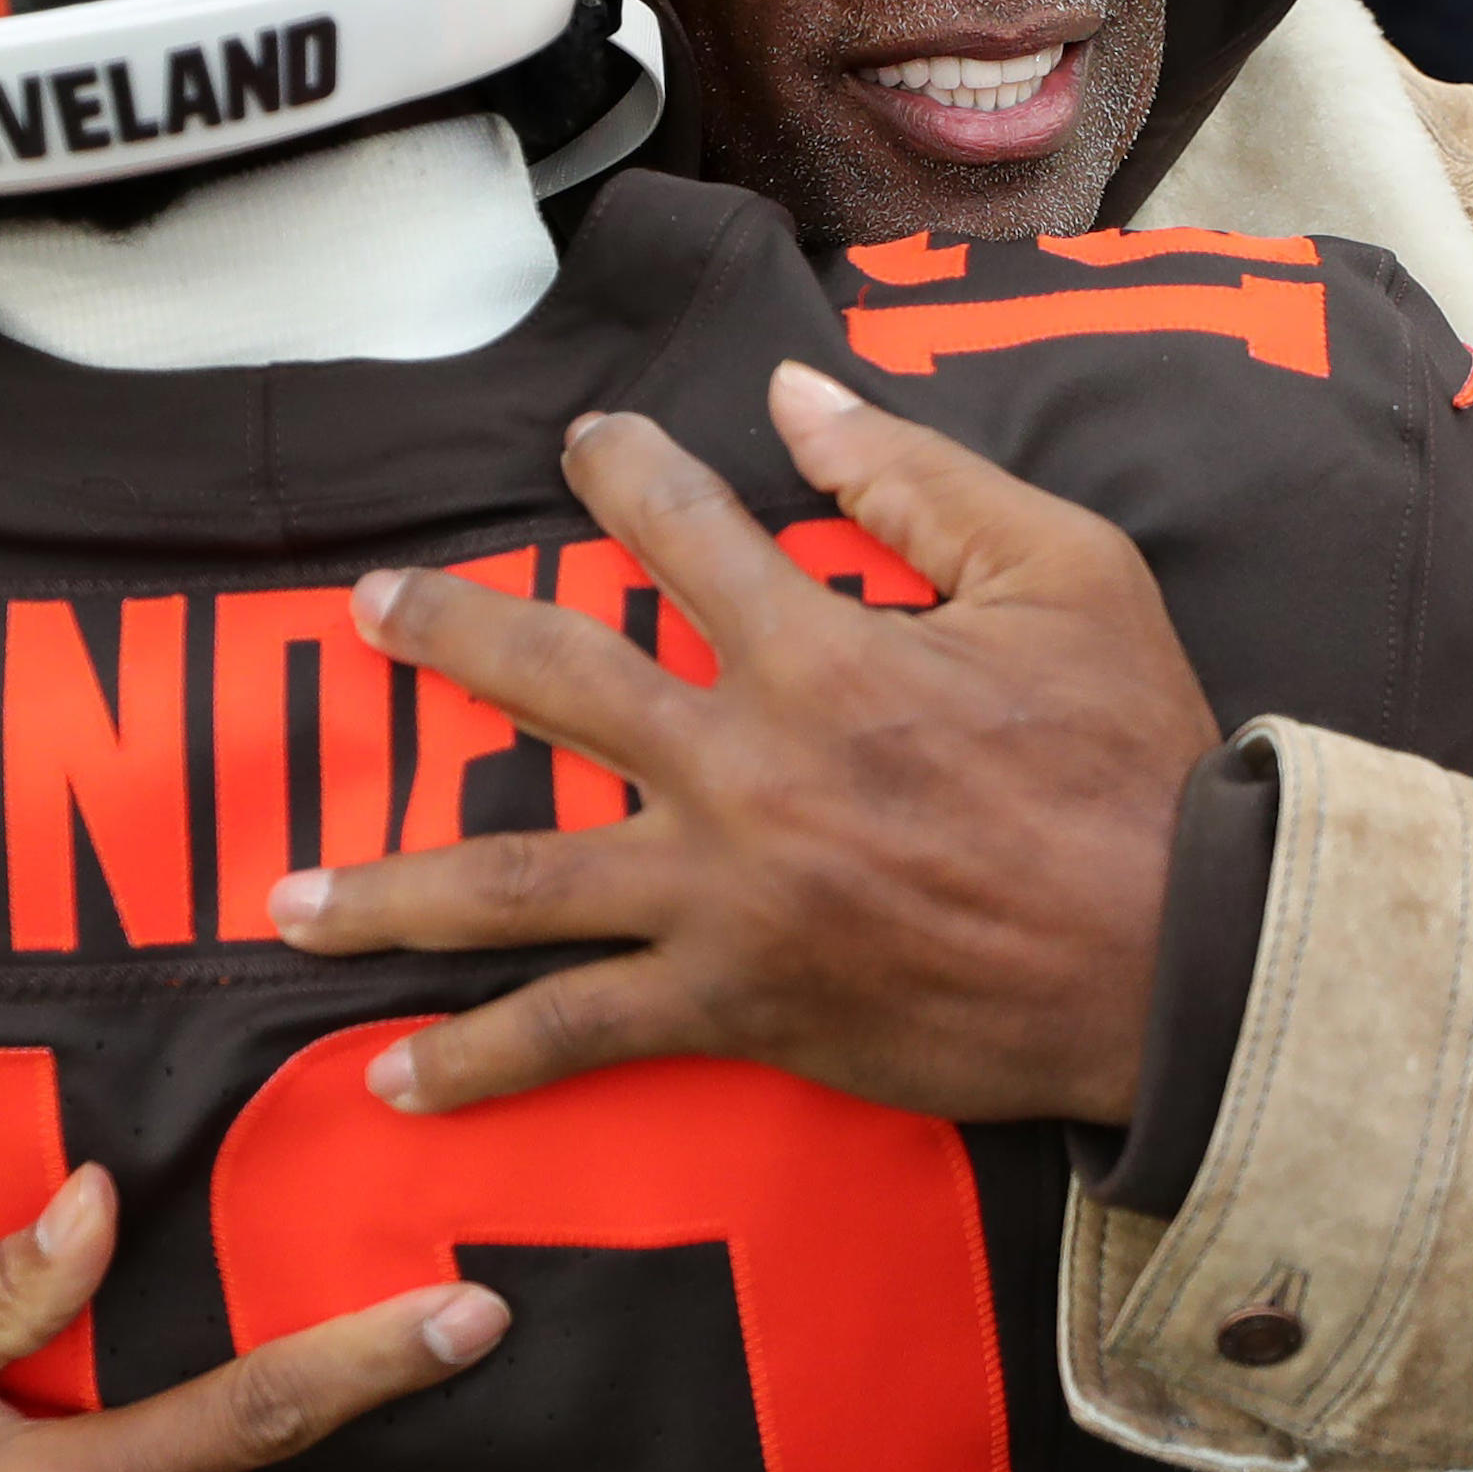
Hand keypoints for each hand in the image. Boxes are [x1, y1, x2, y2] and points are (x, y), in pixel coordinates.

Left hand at [268, 363, 1221, 1125]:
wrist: (1184, 956)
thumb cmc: (1138, 760)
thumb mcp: (1065, 573)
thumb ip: (917, 481)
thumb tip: (797, 393)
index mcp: (820, 648)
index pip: (681, 528)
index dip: (623, 471)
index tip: (581, 446)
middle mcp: (744, 763)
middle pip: (551, 680)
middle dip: (447, 635)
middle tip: (367, 612)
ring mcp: (726, 893)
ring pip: (518, 883)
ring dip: (391, 888)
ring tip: (289, 895)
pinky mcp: (739, 1003)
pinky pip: (582, 1035)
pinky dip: (483, 1060)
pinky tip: (396, 1078)